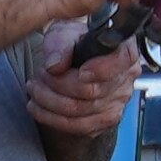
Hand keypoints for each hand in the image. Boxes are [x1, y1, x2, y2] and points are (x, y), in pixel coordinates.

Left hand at [27, 21, 140, 139]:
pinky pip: (77, 126)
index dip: (100, 68)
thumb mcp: (62, 33)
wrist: (66, 62)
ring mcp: (118, 102)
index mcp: (123, 50)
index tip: (80, 71)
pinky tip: (38, 106)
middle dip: (58, 83)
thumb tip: (55, 66)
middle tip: (40, 75)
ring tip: (35, 89)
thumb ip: (60, 44)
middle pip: (92, 90)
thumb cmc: (70, 45)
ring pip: (80, 110)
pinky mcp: (105, 121)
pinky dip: (51, 117)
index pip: (122, 60)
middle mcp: (126, 78)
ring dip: (49, 101)